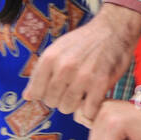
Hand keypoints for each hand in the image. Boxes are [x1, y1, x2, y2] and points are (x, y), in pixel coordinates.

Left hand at [25, 2, 140, 124]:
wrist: (113, 29)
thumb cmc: (83, 42)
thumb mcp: (57, 50)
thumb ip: (40, 73)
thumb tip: (27, 96)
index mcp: (50, 58)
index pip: (36, 93)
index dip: (45, 94)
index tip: (55, 88)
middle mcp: (64, 67)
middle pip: (52, 102)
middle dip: (60, 99)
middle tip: (71, 90)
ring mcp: (82, 76)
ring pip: (68, 108)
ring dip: (75, 105)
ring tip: (82, 93)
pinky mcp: (100, 83)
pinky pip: (88, 110)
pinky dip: (90, 109)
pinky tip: (93, 99)